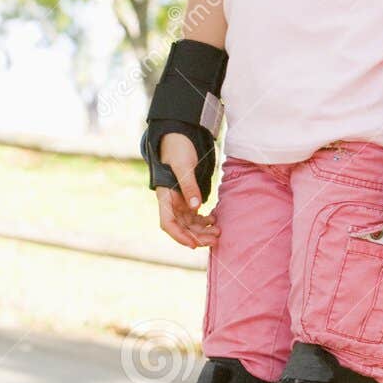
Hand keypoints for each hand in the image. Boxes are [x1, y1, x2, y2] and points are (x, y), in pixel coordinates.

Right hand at [155, 132, 220, 250]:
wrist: (177, 137)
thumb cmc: (177, 149)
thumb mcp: (184, 166)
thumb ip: (189, 186)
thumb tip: (196, 206)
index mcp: (164, 196)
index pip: (168, 223)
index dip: (179, 236)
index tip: (193, 245)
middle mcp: (170, 202)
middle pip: (181, 227)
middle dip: (197, 236)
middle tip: (215, 239)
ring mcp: (178, 201)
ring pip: (189, 224)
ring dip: (202, 230)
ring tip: (218, 232)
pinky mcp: (186, 198)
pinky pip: (194, 215)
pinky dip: (204, 220)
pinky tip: (214, 219)